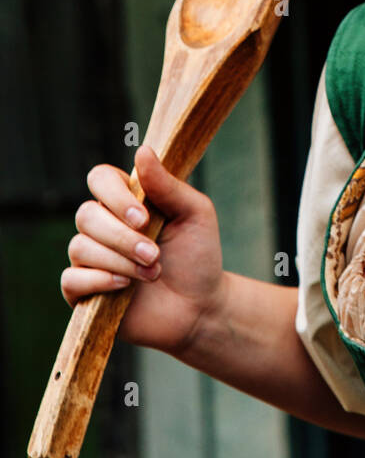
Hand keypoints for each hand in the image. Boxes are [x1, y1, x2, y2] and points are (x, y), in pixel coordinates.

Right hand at [62, 146, 224, 356]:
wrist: (200, 306)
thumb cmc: (198, 255)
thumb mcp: (193, 214)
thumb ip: (167, 185)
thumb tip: (142, 151)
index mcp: (126, 199)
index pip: (99, 178)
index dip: (115, 196)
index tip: (144, 217)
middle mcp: (103, 224)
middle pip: (87, 215)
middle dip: (123, 237)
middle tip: (155, 253)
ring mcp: (90, 257)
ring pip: (81, 247)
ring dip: (120, 261)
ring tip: (153, 272)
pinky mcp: (83, 290)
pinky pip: (72, 278)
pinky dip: (99, 280)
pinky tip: (125, 286)